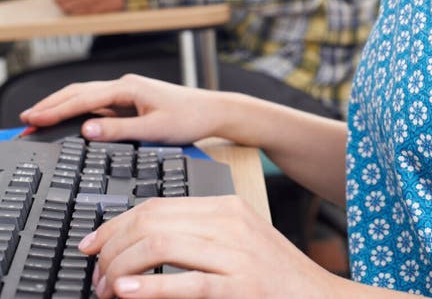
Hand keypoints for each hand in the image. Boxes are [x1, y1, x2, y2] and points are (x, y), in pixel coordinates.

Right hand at [20, 74, 228, 145]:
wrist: (212, 110)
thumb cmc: (188, 119)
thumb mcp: (153, 130)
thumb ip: (119, 131)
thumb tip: (86, 130)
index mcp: (128, 88)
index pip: (83, 99)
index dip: (55, 110)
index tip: (32, 120)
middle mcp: (124, 86)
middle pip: (78, 93)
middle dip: (50, 106)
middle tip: (25, 122)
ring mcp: (127, 93)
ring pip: (86, 97)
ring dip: (61, 106)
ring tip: (38, 118)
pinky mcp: (131, 101)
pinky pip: (98, 104)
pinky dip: (78, 110)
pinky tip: (68, 120)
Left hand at [80, 196, 339, 298]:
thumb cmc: (274, 276)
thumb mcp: (236, 242)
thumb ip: (196, 236)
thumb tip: (143, 242)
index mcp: (225, 206)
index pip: (156, 205)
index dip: (116, 224)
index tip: (92, 244)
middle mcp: (229, 221)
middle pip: (152, 221)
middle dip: (113, 247)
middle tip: (96, 275)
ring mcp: (236, 253)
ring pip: (161, 245)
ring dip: (122, 268)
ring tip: (107, 289)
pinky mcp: (241, 286)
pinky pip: (186, 282)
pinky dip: (150, 288)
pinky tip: (127, 294)